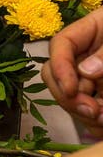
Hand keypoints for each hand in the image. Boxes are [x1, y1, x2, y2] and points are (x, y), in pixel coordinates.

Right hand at [41, 6, 102, 135]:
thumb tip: (86, 70)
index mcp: (91, 32)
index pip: (60, 45)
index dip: (60, 67)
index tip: (72, 89)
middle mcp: (86, 56)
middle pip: (57, 76)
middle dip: (69, 97)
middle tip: (92, 111)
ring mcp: (93, 79)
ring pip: (71, 100)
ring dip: (85, 114)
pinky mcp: (102, 98)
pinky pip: (89, 115)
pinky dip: (97, 124)